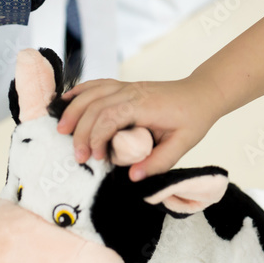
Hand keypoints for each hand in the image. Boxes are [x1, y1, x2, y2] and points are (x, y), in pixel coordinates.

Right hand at [55, 76, 224, 180]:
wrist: (202, 94)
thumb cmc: (193, 118)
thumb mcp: (182, 144)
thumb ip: (158, 162)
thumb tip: (132, 177)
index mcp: (145, 106)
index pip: (110, 117)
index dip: (97, 138)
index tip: (97, 159)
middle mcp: (133, 92)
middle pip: (95, 106)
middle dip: (81, 131)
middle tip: (78, 156)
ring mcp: (128, 87)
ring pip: (92, 93)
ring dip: (74, 110)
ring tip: (61, 131)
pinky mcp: (125, 87)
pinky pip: (98, 85)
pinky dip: (80, 92)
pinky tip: (66, 101)